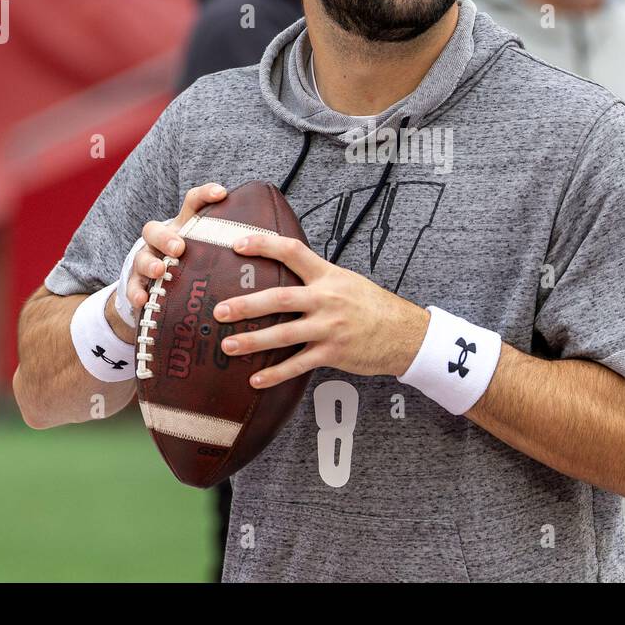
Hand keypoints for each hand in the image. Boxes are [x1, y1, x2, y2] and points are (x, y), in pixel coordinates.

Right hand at [103, 183, 227, 343]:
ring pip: (142, 256)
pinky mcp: (137, 284)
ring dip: (150, 262)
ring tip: (161, 271)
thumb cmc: (199, 267)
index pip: (193, 203)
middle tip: (180, 247)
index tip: (222, 193)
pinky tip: (143, 301)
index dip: (206, 194)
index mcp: (185, 228)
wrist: (164, 292)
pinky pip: (132, 286)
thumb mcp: (215, 255)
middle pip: (156, 228)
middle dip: (167, 236)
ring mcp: (147, 261)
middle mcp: (163, 241)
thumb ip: (236, 248)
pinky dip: (137, 292)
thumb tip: (280, 246)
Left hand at [213, 233, 430, 388]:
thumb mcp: (346, 281)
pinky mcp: (333, 353)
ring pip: (284, 334)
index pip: (292, 252)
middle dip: (246, 305)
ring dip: (252, 341)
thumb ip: (317, 277)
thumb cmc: (373, 306)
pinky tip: (255, 380)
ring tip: (228, 346)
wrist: (404, 333)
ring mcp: (329, 327)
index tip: (237, 245)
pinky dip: (275, 374)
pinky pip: (298, 365)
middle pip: (279, 299)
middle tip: (219, 311)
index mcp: (328, 275)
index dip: (263, 245)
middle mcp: (327, 299)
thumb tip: (284, 269)